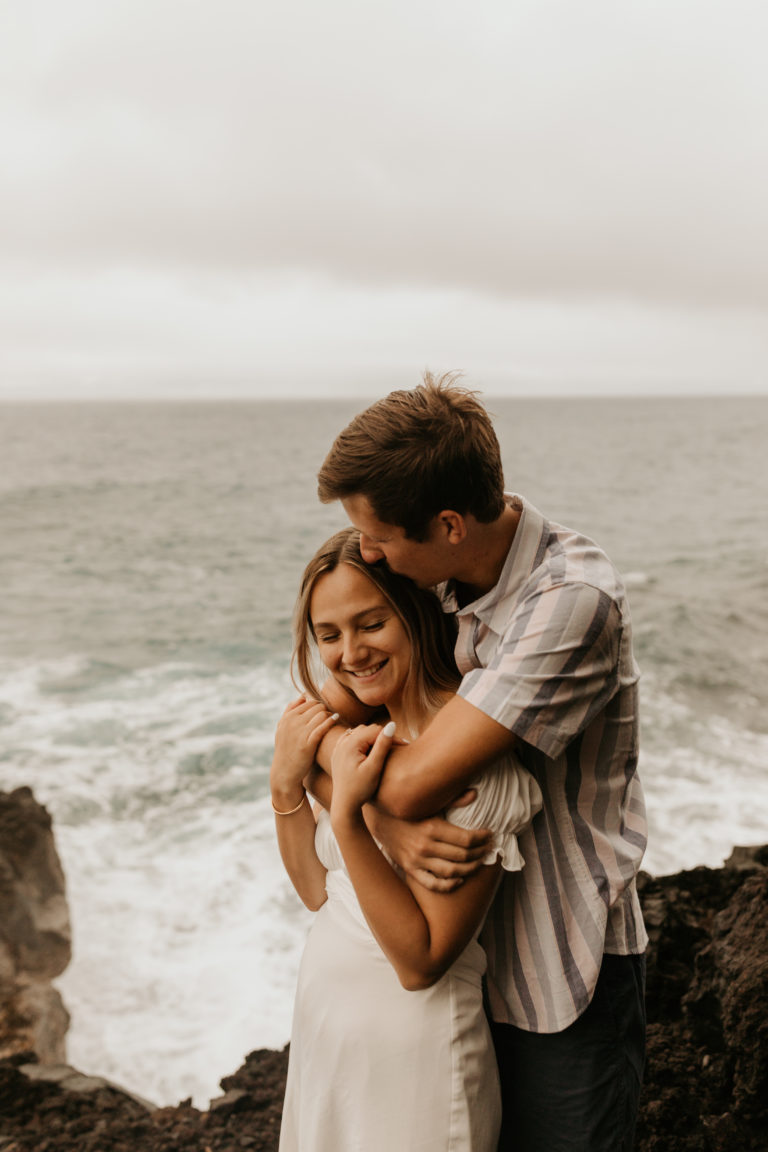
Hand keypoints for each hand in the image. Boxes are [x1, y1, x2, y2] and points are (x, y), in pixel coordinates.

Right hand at [271, 697, 338, 800]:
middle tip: (330, 716)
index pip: (308, 702)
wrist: (285, 773)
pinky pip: (323, 726)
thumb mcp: (282, 729)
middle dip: (325, 710)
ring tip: (333, 719)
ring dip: (329, 715)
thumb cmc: (286, 749)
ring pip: (321, 714)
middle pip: (317, 706)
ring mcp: (300, 732)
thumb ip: (290, 710)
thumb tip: (303, 696)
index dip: (318, 706)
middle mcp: (293, 722)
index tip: (324, 712)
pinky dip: (331, 721)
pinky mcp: (308, 743)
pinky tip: (336, 720)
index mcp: (287, 717)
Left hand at [330, 722, 394, 821]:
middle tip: (398, 748)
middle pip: (368, 730)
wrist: (344, 805)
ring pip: (359, 733)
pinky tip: (370, 750)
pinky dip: (362, 741)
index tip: (405, 745)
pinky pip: (351, 740)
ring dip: (372, 738)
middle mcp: (342, 742)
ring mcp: (338, 748)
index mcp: (351, 743)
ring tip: (385, 750)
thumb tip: (392, 724)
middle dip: (382, 736)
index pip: (376, 730)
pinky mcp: (337, 754)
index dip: (391, 736)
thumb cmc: (360, 789)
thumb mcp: (374, 767)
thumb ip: (383, 745)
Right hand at [370, 802, 491, 891]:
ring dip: (470, 868)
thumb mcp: (430, 802)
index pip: (466, 838)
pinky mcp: (410, 870)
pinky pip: (433, 884)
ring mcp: (417, 860)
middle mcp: (424, 846)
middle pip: (462, 856)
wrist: (380, 819)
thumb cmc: (410, 809)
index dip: (482, 838)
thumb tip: (475, 794)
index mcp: (431, 827)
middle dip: (480, 852)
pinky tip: (460, 878)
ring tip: (479, 861)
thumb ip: (453, 798)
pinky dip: (449, 884)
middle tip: (489, 847)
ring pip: (452, 872)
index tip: (490, 834)